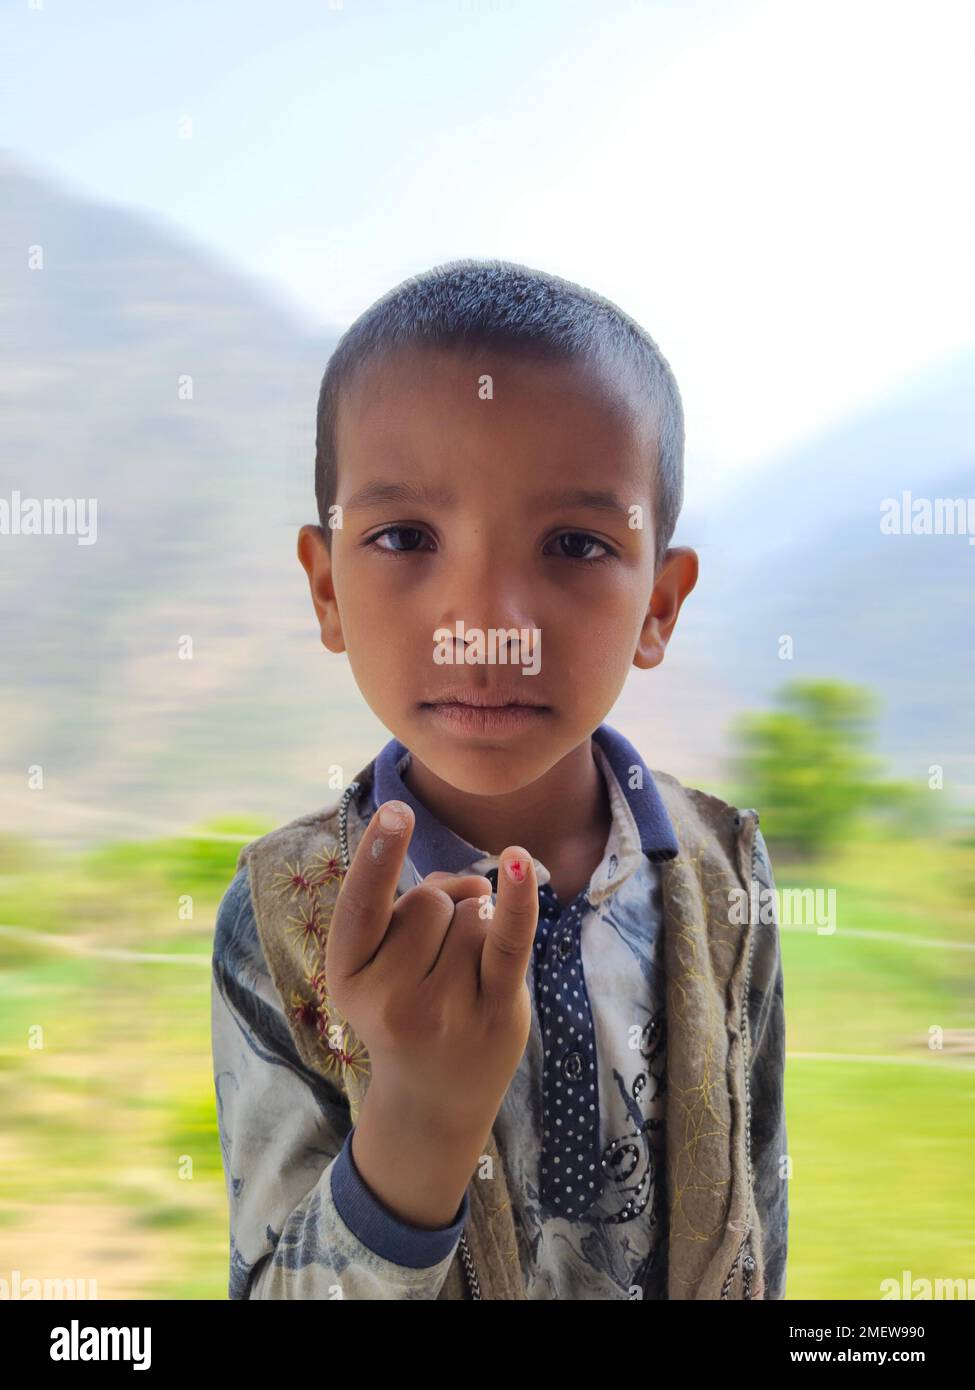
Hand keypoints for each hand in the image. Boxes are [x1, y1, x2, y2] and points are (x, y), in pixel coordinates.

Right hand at [325, 799, 538, 1140]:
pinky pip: (507, 940)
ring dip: (475, 921)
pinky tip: (519, 863)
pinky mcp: (493, 1013)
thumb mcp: (377, 965)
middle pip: (429, 900)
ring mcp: (443, 1010)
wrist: (432, 1101)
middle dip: (441, 905)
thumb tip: (475, 881)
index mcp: (346, 975)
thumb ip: (407, 908)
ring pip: (471, 912)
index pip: (361, 903)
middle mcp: (389, 998)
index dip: (381, 852)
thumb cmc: (405, 1008)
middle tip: (436, 953)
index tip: (398, 811)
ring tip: (462, 971)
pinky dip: (517, 899)